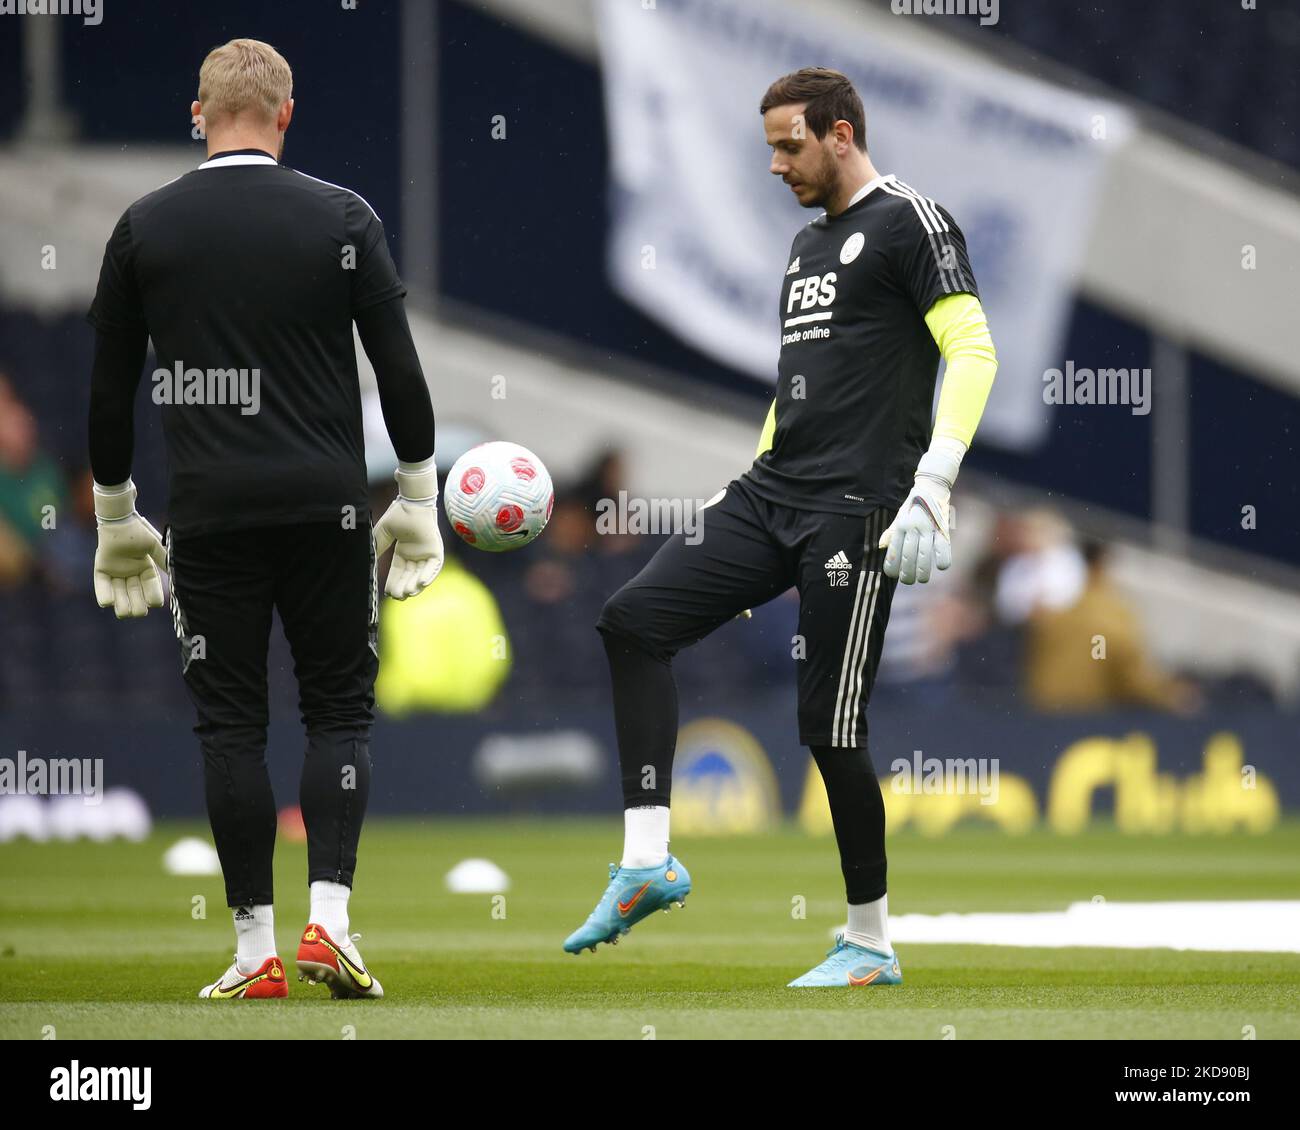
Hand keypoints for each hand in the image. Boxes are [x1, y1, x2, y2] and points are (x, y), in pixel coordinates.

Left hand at [92, 481, 167, 618]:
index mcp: (147, 571)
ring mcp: (117, 574)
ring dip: (123, 607)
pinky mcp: (102, 571)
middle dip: (138, 607)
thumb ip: (164, 560)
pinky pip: (102, 589)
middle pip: (136, 601)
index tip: (155, 602)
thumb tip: (177, 576)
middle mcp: (132, 575)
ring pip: (120, 599)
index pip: (153, 592)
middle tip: (139, 609)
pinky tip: (109, 602)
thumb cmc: (139, 532)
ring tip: (124, 610)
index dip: (154, 599)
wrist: (119, 521)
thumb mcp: (155, 547)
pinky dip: (105, 597)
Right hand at [374, 457, 443, 599]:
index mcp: (403, 551)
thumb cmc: (398, 514)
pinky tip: (421, 584)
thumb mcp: (383, 534)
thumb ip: (377, 548)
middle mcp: (415, 554)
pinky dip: (429, 575)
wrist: (411, 502)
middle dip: (402, 586)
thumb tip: (368, 564)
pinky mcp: (436, 550)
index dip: (392, 582)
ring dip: (414, 584)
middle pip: (409, 576)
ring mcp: (426, 553)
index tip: (387, 592)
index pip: (398, 571)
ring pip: (421, 574)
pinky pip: (434, 566)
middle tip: (396, 596)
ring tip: (407, 593)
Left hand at [878, 474, 952, 583]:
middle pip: (909, 556)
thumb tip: (881, 547)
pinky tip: (941, 567)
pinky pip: (943, 547)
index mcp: (901, 524)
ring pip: (925, 555)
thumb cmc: (913, 504)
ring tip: (922, 580)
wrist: (932, 486)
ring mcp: (929, 528)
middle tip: (908, 581)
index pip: (894, 550)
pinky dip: (943, 558)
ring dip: (923, 571)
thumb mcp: (899, 515)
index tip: (892, 575)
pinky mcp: (943, 528)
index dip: (892, 565)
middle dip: (907, 572)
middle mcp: (913, 527)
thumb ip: (891, 532)